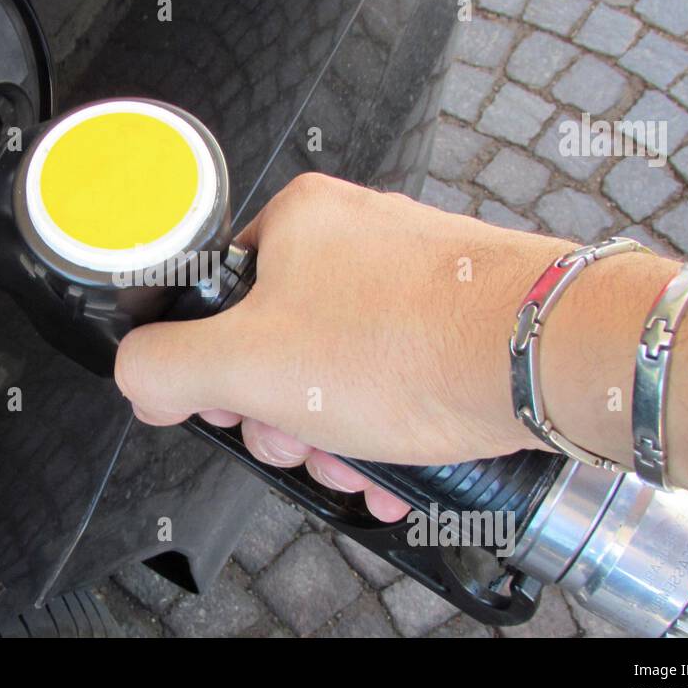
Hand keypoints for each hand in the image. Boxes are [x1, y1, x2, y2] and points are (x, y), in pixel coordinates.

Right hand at [115, 173, 572, 519]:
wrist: (547, 356)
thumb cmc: (412, 344)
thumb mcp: (248, 364)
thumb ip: (166, 366)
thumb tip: (140, 376)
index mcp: (296, 221)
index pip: (219, 298)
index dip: (217, 368)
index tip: (237, 408)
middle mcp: (357, 236)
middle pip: (281, 342)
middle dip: (286, 417)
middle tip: (306, 442)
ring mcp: (414, 276)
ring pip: (342, 370)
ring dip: (338, 436)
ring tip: (362, 463)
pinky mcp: (458, 317)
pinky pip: (399, 378)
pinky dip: (389, 428)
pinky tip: (397, 466)